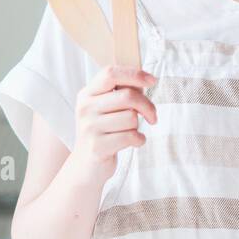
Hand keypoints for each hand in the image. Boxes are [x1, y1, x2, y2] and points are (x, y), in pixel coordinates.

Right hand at [71, 65, 157, 183]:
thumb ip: (122, 93)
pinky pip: (131, 137)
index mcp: (87, 94)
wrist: (86, 165)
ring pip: (131, 118)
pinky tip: (130, 143)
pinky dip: (138, 140)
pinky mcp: (97, 146)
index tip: (153, 80)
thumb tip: (145, 80)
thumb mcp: (106, 108)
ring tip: (128, 132)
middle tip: (152, 116)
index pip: (110, 73)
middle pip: (128, 96)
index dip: (135, 74)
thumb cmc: (104, 132)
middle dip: (147, 106)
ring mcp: (89, 127)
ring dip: (137, 127)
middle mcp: (85, 108)